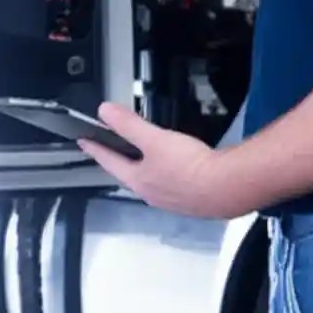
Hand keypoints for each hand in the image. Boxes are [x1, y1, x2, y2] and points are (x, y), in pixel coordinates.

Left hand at [78, 103, 250, 218]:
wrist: (227, 188)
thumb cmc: (190, 167)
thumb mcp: (154, 139)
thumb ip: (128, 124)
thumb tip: (104, 111)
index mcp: (138, 180)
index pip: (109, 162)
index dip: (95, 148)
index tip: (85, 142)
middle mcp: (152, 194)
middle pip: (129, 175)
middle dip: (120, 162)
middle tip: (112, 151)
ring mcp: (172, 200)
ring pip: (151, 182)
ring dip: (145, 170)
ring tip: (144, 158)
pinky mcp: (192, 200)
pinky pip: (173, 186)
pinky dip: (168, 175)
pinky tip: (178, 170)